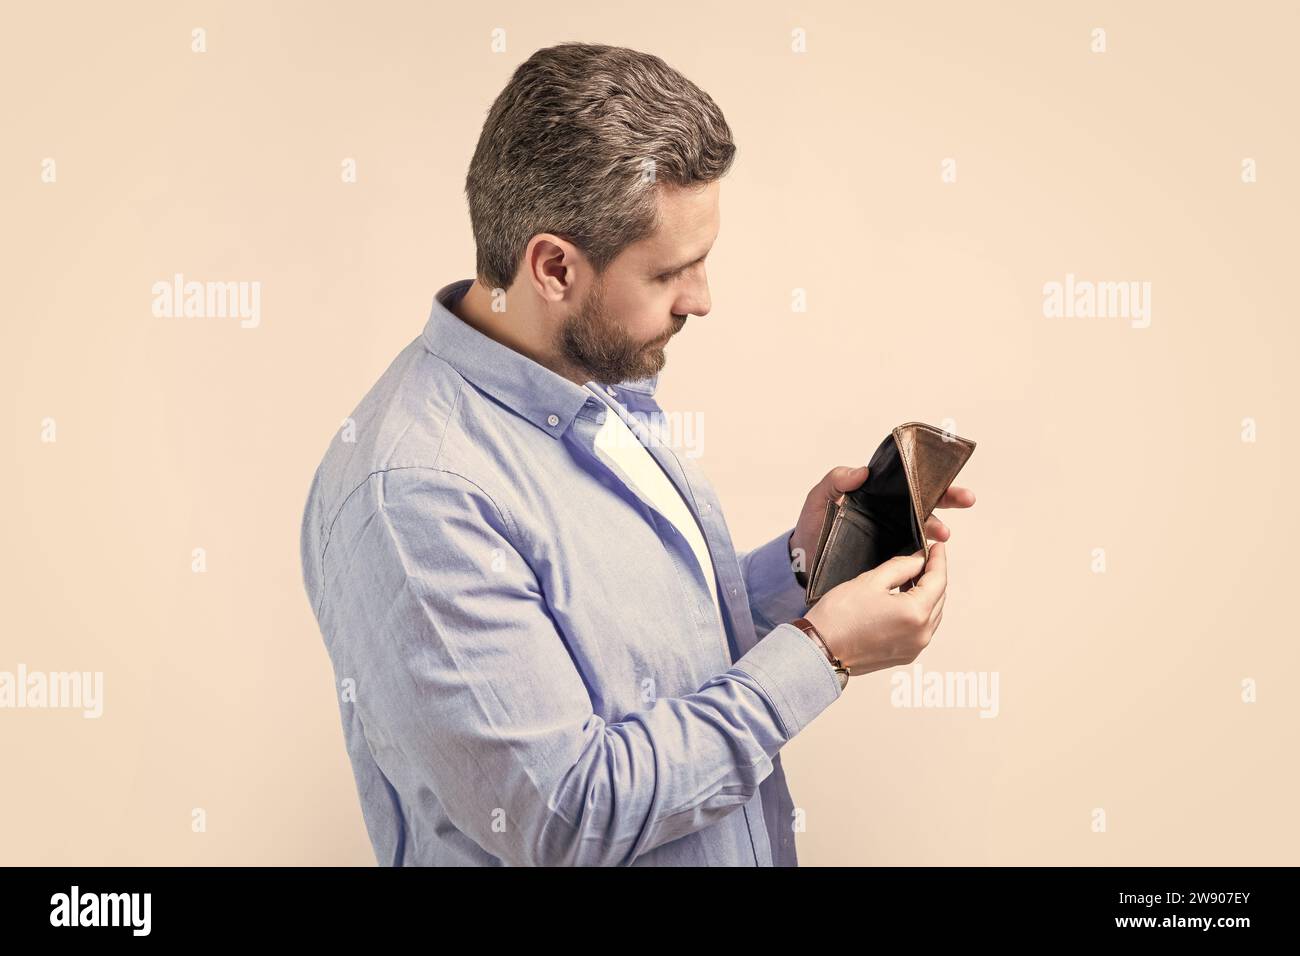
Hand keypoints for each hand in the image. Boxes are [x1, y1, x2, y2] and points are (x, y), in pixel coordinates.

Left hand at [789, 465, 976, 577]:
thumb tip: (861, 471)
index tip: (951, 478)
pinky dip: (923, 557)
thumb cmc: (812, 526)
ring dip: (937, 529)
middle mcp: (891, 516)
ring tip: (940, 535)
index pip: (912, 485)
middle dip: (949, 500)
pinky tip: (927, 558)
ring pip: (922, 531)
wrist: (801, 562)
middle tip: (965, 499)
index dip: (935, 481)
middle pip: (926, 504)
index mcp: (879, 497)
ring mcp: (891, 538)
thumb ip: (836, 480)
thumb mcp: (820, 498)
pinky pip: (911, 557)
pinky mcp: (888, 561)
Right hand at [804, 542, 947, 675]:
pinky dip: (919, 611)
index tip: (937, 545)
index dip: (938, 559)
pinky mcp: (905, 655)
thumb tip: (919, 560)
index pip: (938, 580)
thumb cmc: (839, 616)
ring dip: (927, 594)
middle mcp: (921, 634)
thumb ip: (902, 566)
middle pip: (940, 598)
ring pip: (933, 614)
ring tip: (911, 577)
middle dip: (933, 576)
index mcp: (915, 613)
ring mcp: (914, 647)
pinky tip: (904, 599)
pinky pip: (921, 628)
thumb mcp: (871, 580)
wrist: (820, 649)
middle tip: (923, 558)